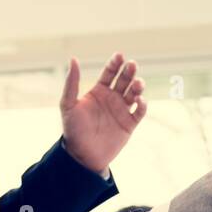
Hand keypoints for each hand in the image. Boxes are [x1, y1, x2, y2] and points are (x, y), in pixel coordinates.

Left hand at [60, 54, 146, 173]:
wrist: (83, 155)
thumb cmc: (73, 130)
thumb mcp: (68, 104)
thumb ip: (72, 83)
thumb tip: (73, 59)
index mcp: (99, 91)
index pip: (109, 72)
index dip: (115, 63)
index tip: (119, 56)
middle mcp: (112, 98)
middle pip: (124, 80)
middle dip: (129, 71)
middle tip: (132, 65)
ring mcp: (121, 111)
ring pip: (134, 93)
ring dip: (138, 86)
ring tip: (138, 84)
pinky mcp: (129, 124)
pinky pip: (139, 112)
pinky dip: (142, 105)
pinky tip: (140, 101)